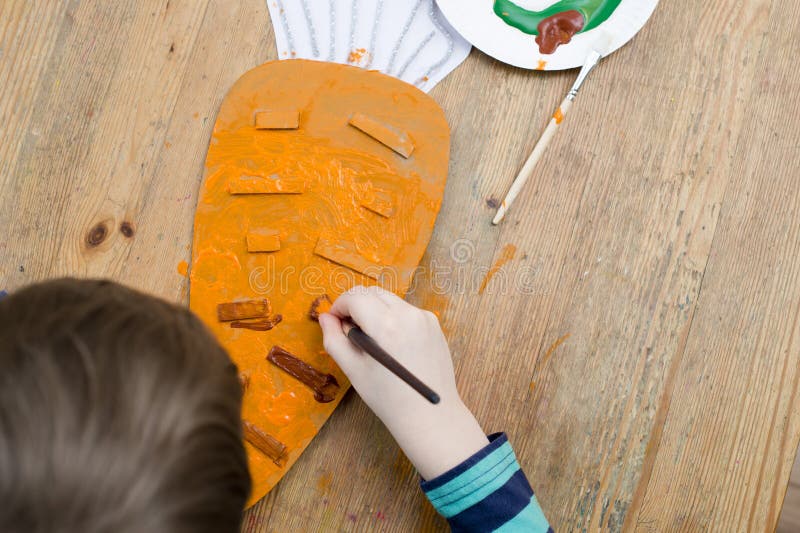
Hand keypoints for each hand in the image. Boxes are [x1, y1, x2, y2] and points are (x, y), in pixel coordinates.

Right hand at [318, 285, 487, 479]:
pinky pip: (407, 311)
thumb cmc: (389, 398)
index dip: (339, 306)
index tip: (334, 321)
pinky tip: (391, 344)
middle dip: (356, 305)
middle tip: (349, 330)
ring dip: (375, 310)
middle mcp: (408, 315)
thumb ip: (334, 340)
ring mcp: (424, 318)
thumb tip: (325, 317)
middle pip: (373, 293)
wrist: (430, 415)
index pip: (355, 297)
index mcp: (386, 325)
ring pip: (390, 300)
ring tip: (371, 340)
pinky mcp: (434, 325)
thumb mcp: (354, 370)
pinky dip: (393, 318)